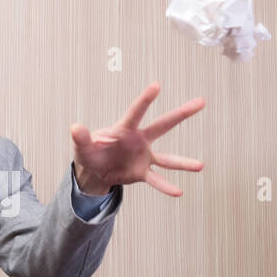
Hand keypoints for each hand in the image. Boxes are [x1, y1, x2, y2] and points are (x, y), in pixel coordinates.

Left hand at [70, 82, 204, 196]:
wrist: (95, 170)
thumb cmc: (89, 152)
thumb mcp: (82, 146)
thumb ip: (82, 138)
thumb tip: (75, 127)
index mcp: (125, 129)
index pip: (136, 112)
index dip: (145, 99)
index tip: (157, 85)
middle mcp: (139, 140)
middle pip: (163, 125)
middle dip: (182, 113)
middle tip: (201, 102)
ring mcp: (144, 156)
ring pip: (168, 159)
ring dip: (183, 162)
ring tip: (200, 166)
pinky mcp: (142, 172)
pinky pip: (157, 180)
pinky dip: (166, 186)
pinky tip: (179, 191)